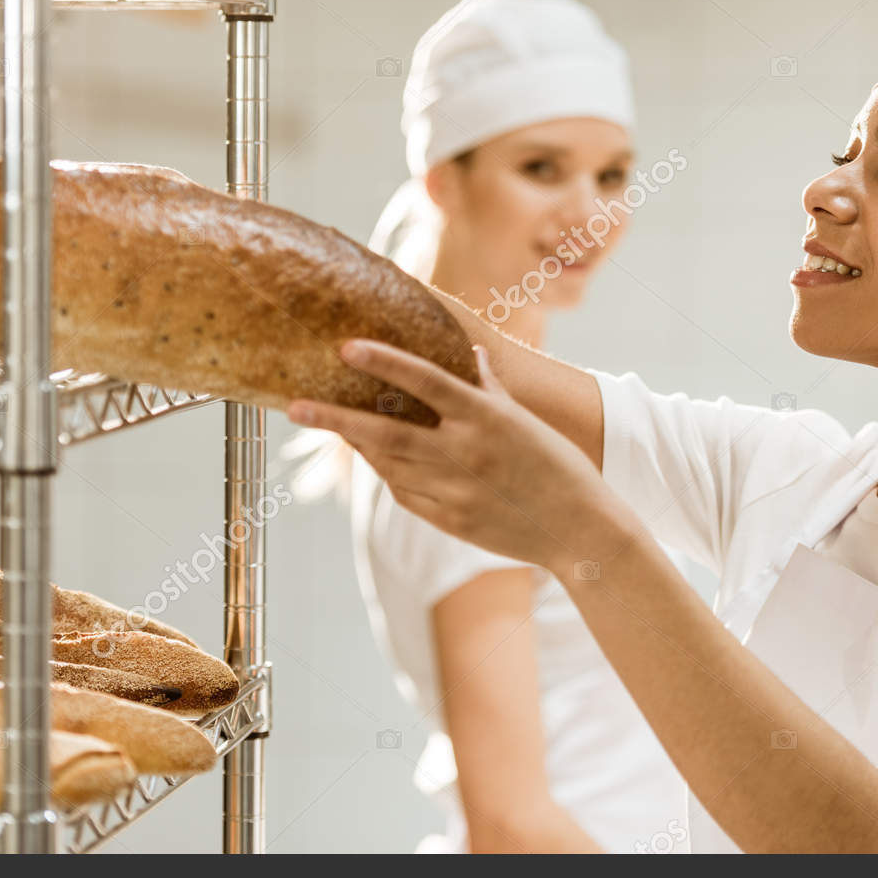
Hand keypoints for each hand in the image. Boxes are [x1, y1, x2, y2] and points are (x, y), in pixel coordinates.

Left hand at [286, 340, 638, 577]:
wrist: (581, 530)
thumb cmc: (559, 467)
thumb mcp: (525, 420)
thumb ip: (490, 389)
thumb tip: (469, 355)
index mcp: (485, 418)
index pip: (423, 380)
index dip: (382, 361)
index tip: (347, 347)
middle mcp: (463, 452)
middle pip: (384, 432)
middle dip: (335, 420)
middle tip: (296, 406)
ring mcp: (453, 490)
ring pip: (388, 465)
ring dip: (359, 446)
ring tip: (334, 427)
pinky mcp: (450, 520)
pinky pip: (406, 494)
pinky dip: (389, 476)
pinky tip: (378, 462)